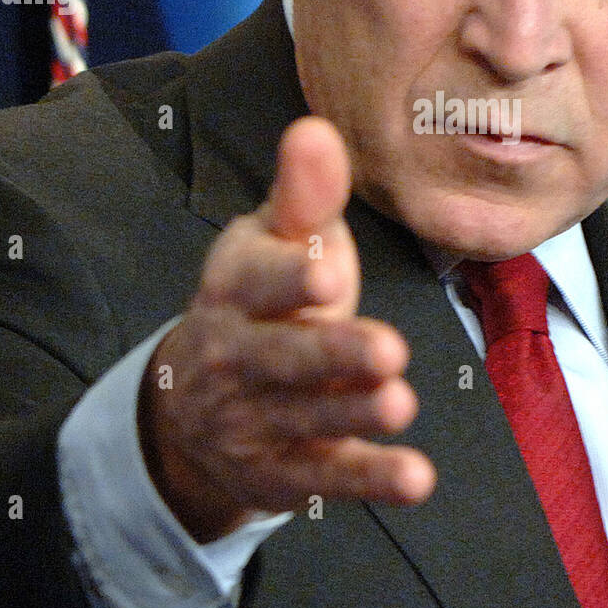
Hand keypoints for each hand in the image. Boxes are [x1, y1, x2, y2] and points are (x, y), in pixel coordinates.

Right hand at [137, 117, 435, 540]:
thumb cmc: (261, 303)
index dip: (290, 278)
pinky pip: (330, 478)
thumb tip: (317, 127)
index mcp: (236, 291)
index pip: (257, 282)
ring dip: (354, 415)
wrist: (191, 410)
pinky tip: (416, 478)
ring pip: (308, 419)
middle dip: (333, 355)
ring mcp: (259, 420)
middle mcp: (240, 357)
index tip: (328, 269)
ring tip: (400, 402)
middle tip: (386, 349)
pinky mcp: (286, 473)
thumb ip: (304, 194)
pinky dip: (371, 480)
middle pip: (285, 358)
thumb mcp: (273, 243)